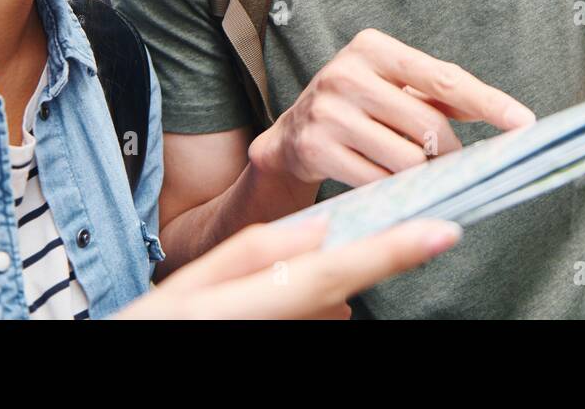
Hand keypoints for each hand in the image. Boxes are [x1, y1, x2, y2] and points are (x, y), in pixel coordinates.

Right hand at [118, 215, 460, 318]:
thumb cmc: (159, 325)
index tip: (445, 231)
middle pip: (338, 291)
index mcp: (265, 298)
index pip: (343, 269)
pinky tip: (258, 312)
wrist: (140, 356)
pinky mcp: (294, 341)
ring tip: (250, 304)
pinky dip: (302, 314)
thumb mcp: (195, 283)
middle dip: (330, 274)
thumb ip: (256, 251)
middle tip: (278, 274)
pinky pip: (315, 322)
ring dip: (308, 300)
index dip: (397, 251)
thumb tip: (316, 229)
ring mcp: (296, 339)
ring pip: (327, 310)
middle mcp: (291, 323)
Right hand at [250, 28, 534, 188]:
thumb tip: (504, 112)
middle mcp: (347, 73)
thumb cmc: (359, 106)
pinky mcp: (316, 149)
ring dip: (421, 173)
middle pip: (429, 126)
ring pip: (407, 159)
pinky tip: (385, 180)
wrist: (291, 135)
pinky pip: (378, 180)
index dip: (488, 102)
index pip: (444, 78)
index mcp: (372, 48)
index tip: (524, 122)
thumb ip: (444, 95)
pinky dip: (393, 187)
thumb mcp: (396, 87)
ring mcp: (328, 112)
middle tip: (450, 161)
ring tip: (412, 168)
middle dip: (450, 151)